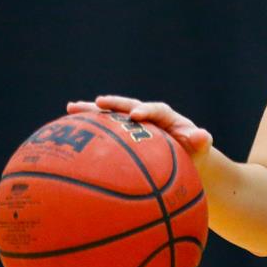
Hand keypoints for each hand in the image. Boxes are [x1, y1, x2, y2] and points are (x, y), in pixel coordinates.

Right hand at [66, 95, 213, 156]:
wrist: (182, 164)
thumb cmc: (192, 157)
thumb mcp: (200, 150)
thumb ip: (201, 141)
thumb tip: (202, 135)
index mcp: (165, 116)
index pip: (155, 109)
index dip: (146, 110)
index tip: (137, 115)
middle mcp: (145, 115)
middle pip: (127, 106)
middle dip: (112, 104)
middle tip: (99, 102)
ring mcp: (130, 126)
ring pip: (110, 116)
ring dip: (91, 112)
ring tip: (71, 108)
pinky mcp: (120, 136)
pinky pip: (102, 132)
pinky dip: (86, 131)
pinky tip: (64, 132)